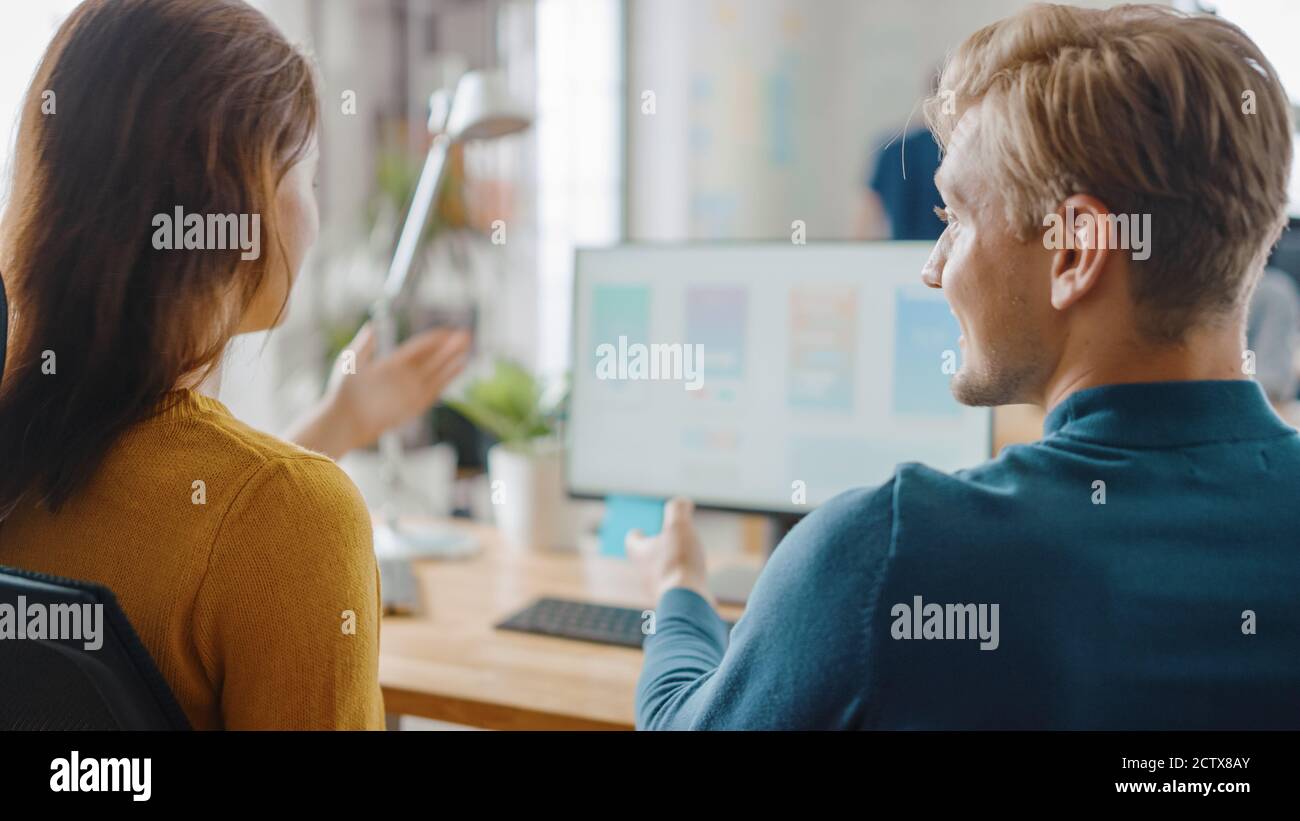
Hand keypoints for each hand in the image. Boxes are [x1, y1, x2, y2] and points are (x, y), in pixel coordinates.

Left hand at [289, 323, 470, 459]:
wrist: (345, 421)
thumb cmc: (343, 392)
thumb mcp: (351, 362)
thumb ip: (364, 344)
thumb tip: (372, 325)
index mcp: (391, 363)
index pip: (419, 347)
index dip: (434, 339)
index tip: (448, 330)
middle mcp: (404, 376)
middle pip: (432, 358)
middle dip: (449, 347)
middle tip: (465, 335)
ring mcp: (411, 391)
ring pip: (437, 372)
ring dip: (452, 359)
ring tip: (467, 347)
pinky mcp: (415, 406)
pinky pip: (436, 390)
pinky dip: (449, 378)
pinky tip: (460, 366)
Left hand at [626, 497, 713, 606]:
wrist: (687, 601)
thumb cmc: (678, 560)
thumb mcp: (678, 525)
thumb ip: (677, 509)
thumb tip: (682, 501)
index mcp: (639, 553)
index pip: (631, 541)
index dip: (635, 535)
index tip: (638, 531)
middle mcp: (645, 573)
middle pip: (644, 559)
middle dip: (653, 550)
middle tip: (664, 541)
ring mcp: (659, 589)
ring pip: (660, 574)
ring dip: (670, 565)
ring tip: (684, 558)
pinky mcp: (674, 602)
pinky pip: (677, 588)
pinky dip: (683, 581)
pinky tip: (695, 578)